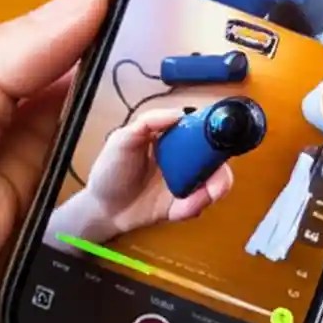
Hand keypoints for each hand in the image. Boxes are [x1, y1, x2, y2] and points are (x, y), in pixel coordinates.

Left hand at [53, 108, 233, 244]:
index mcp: (171, 139)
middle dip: (221, 170)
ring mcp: (184, 182)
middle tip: (217, 180)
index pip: (201, 131)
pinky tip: (181, 209)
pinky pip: (198, 205)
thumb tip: (180, 114)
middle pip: (215, 159)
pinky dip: (195, 207)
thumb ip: (149, 122)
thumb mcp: (122, 139)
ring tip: (202, 198)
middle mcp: (182, 159)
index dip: (214, 135)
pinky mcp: (181, 205)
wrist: (102, 208)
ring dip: (213, 190)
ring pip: (214, 183)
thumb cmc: (110, 169)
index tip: (220, 140)